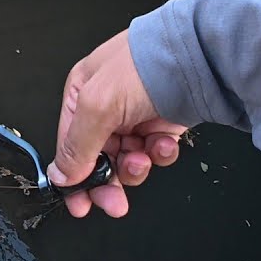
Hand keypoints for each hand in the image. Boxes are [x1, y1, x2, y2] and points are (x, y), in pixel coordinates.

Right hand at [50, 30, 187, 217]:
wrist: (198, 56)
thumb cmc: (145, 64)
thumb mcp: (97, 105)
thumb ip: (76, 146)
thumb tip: (61, 176)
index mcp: (81, 96)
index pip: (70, 146)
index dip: (74, 178)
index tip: (80, 204)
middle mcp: (106, 108)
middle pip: (99, 160)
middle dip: (107, 183)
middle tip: (114, 202)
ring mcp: (135, 117)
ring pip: (127, 161)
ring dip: (135, 167)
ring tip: (143, 159)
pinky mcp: (162, 124)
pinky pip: (154, 153)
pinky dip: (159, 154)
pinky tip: (162, 143)